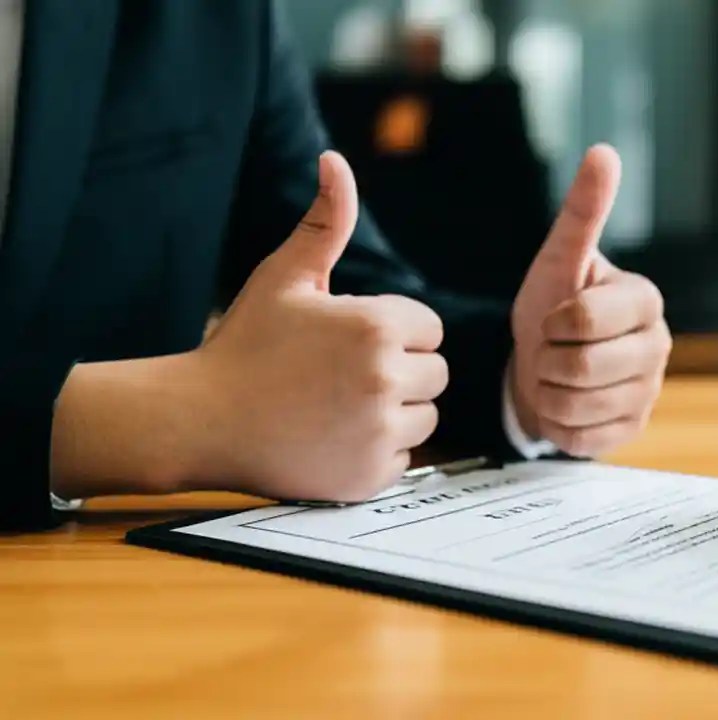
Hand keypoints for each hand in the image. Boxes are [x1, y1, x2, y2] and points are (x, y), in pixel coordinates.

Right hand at [194, 151, 446, 500]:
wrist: (199, 420)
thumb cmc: (245, 343)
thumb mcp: (285, 276)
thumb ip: (325, 221)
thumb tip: (336, 162)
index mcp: (378, 326)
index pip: (429, 327)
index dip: (392, 331)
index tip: (347, 339)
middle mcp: (387, 379)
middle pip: (435, 373)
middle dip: (399, 370)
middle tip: (340, 375)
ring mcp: (380, 432)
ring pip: (425, 416)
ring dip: (392, 412)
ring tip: (335, 405)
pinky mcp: (371, 476)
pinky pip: (404, 458)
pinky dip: (377, 452)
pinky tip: (332, 438)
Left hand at [511, 145, 670, 456]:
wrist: (542, 363)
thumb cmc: (553, 305)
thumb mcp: (560, 259)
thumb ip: (583, 212)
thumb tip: (604, 152)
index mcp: (645, 301)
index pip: (585, 320)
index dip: (553, 322)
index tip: (553, 317)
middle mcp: (657, 347)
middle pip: (582, 367)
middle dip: (549, 359)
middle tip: (551, 349)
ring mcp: (649, 393)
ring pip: (577, 405)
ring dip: (549, 391)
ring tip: (555, 373)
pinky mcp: (631, 431)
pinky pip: (580, 438)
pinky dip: (558, 423)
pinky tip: (563, 402)